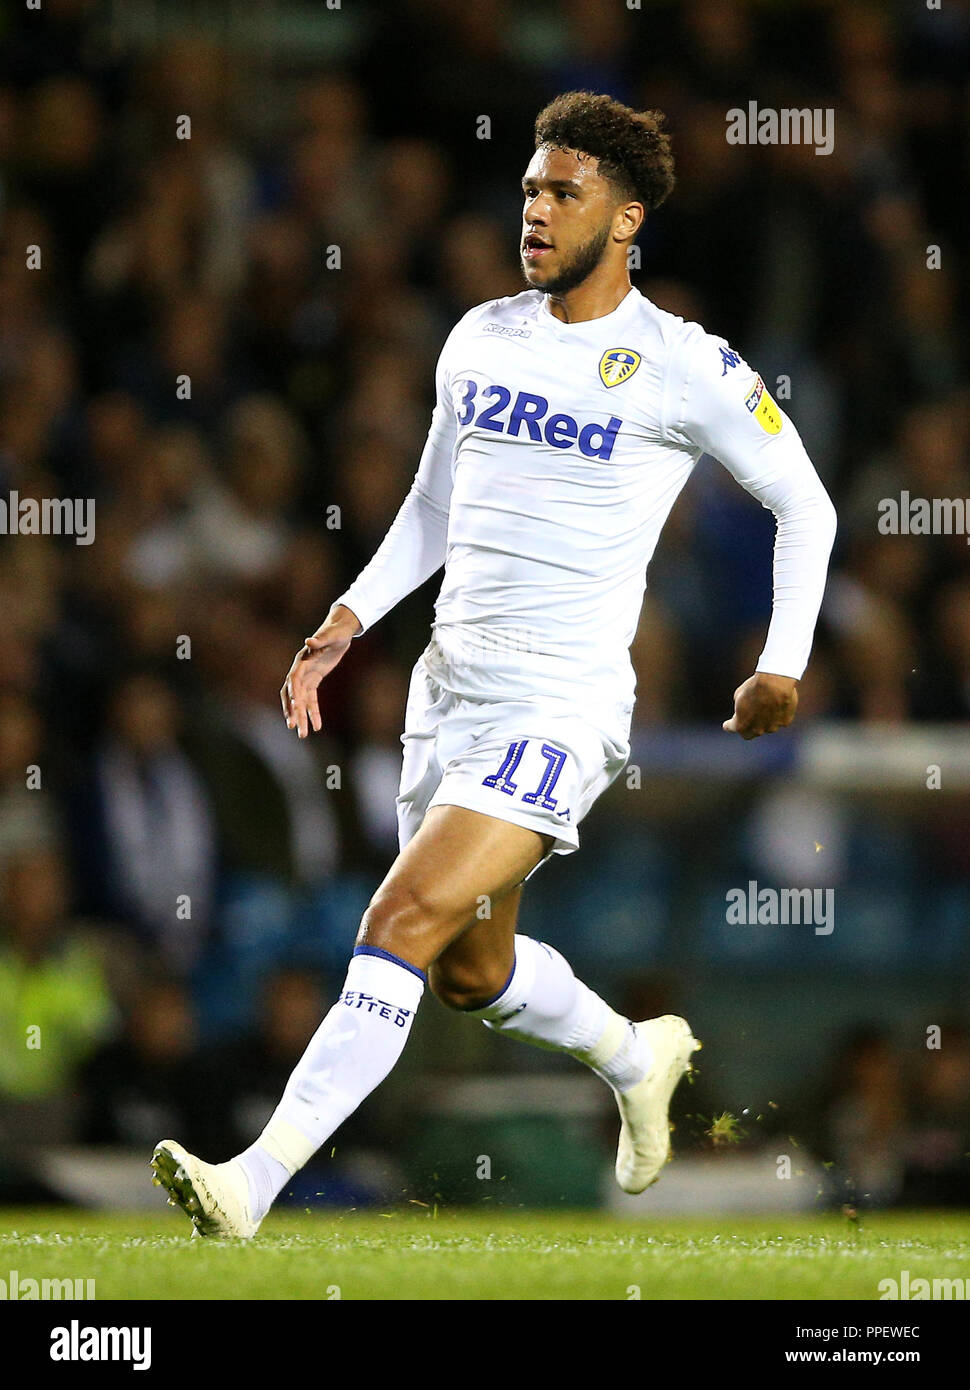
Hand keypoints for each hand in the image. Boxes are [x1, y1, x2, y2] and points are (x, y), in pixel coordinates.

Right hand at [280, 604, 361, 737]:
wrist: (340, 631)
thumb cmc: (336, 632)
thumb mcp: (332, 635)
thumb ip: (320, 639)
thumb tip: (308, 641)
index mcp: (302, 660)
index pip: (294, 679)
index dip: (292, 693)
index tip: (294, 706)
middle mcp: (300, 670)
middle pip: (293, 694)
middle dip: (293, 710)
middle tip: (294, 727)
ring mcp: (306, 677)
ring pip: (301, 701)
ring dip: (301, 716)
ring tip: (303, 734)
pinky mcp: (313, 681)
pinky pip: (311, 700)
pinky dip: (313, 712)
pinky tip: (317, 726)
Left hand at [722, 672, 797, 739]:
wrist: (775, 683)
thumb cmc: (754, 687)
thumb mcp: (740, 694)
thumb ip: (741, 705)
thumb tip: (746, 707)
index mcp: (740, 725)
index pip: (731, 728)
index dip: (729, 726)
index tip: (727, 725)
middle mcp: (756, 730)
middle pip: (750, 733)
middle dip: (748, 727)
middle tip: (747, 718)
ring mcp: (772, 728)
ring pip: (767, 727)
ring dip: (764, 720)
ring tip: (766, 703)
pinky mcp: (784, 722)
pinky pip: (779, 720)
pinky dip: (778, 714)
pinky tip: (778, 702)